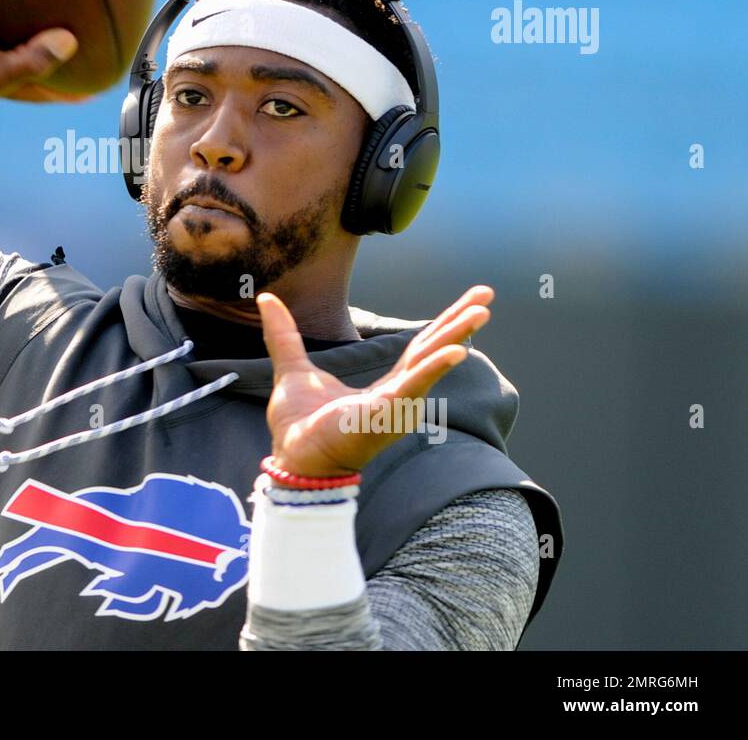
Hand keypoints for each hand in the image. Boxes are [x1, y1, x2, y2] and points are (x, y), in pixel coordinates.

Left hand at [258, 286, 494, 477]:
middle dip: (460, 322)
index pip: (420, 347)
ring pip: (429, 364)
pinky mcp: (385, 415)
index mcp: (385, 386)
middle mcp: (398, 394)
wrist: (292, 458)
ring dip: (455, 338)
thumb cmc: (299, 425)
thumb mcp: (292, 367)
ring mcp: (395, 405)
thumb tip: (266, 298)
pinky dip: (433, 369)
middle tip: (487, 295)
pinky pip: (412, 387)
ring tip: (480, 313)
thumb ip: (283, 334)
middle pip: (434, 350)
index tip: (470, 300)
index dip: (443, 323)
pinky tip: (455, 351)